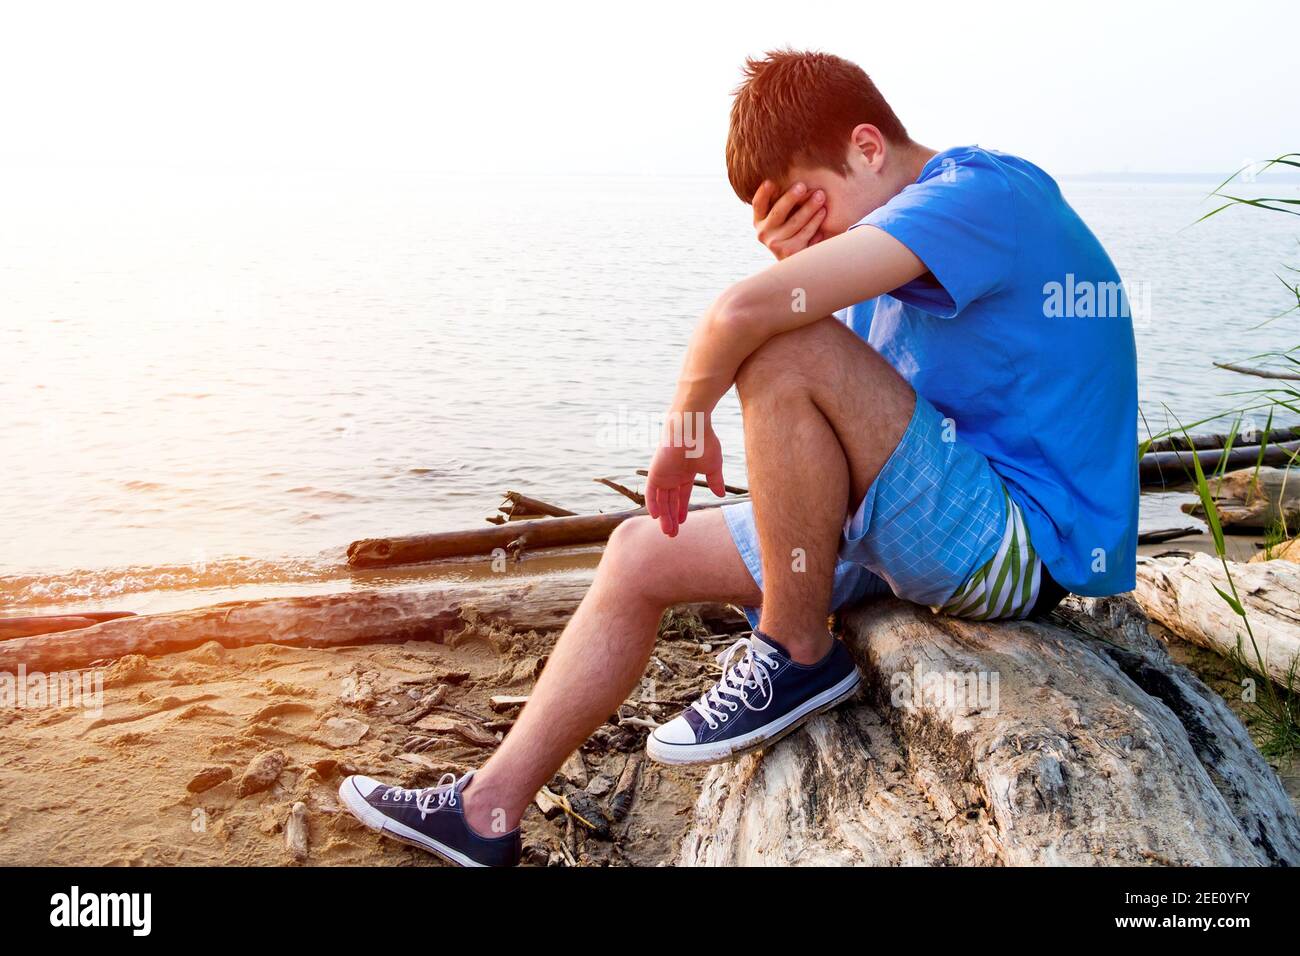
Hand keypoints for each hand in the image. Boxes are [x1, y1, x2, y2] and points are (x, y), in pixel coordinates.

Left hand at [644, 416, 725, 536]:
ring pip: (661, 499)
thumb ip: (715, 481)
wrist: (691, 426)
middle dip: (672, 518)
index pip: (682, 495)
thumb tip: (721, 495)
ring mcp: (664, 473)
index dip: (681, 509)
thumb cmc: (704, 442)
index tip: (683, 523)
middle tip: (673, 534)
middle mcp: (673, 474)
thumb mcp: (713, 466)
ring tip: (668, 532)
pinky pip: (651, 491)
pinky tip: (656, 516)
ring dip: (664, 516)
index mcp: (686, 473)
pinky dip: (652, 503)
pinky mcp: (655, 471)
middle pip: (670, 500)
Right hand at [753, 180, 826, 260]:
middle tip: (803, 185)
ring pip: (795, 222)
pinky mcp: (788, 252)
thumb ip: (782, 202)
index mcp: (759, 221)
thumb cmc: (793, 230)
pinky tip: (823, 212)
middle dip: (791, 197)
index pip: (758, 204)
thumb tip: (788, 175)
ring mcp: (774, 244)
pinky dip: (815, 221)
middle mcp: (763, 233)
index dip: (763, 192)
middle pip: (778, 211)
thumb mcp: (783, 217)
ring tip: (820, 196)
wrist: (798, 262)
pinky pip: (805, 233)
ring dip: (809, 207)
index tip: (771, 180)